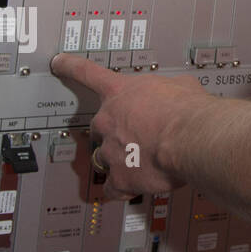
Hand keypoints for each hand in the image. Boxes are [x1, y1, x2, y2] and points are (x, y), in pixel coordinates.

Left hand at [50, 53, 213, 198]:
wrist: (191, 137)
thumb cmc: (187, 110)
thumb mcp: (181, 84)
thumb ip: (168, 89)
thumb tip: (176, 93)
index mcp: (122, 92)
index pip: (88, 73)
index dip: (71, 66)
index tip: (59, 63)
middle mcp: (108, 120)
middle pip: (98, 126)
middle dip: (116, 131)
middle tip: (140, 134)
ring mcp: (109, 151)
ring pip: (106, 157)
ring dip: (123, 158)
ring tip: (146, 160)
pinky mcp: (119, 178)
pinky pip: (113, 188)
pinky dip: (123, 187)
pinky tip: (136, 184)